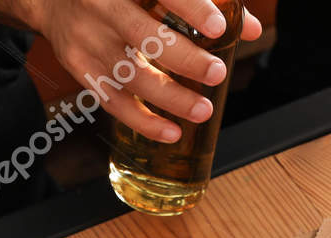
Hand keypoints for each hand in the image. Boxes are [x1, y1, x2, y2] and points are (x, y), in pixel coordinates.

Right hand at [30, 0, 262, 143]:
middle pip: (143, 36)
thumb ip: (200, 3)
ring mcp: (87, 40)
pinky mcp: (80, 68)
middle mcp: (101, 6)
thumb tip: (250, 28)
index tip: (219, 27)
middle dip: (183, 58)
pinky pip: (113, 101)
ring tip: (202, 111)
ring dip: (169, 97)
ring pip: (129, 74)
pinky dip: (143, 122)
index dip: (191, 8)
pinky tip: (171, 132)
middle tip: (217, 72)